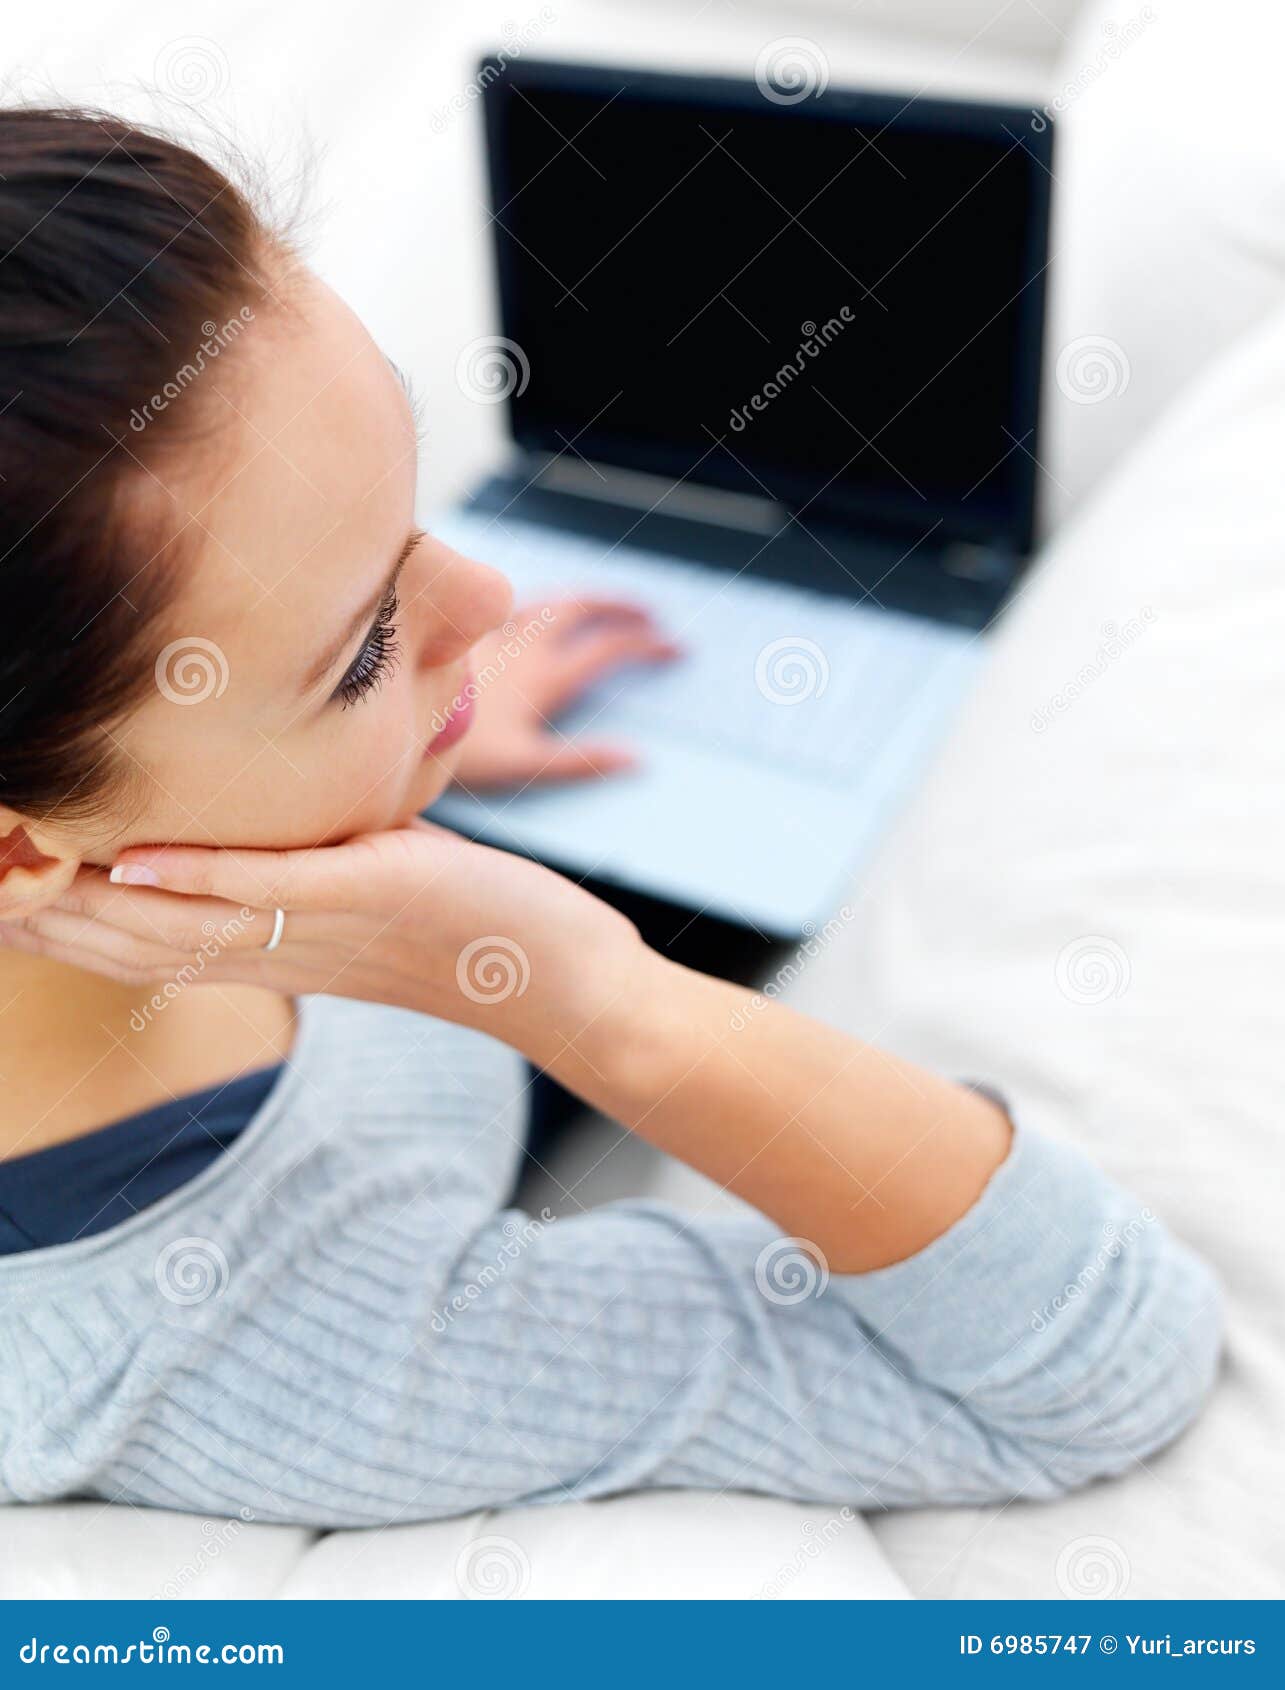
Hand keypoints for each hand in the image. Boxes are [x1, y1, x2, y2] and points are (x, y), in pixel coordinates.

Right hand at [0, 822, 646, 1063]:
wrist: (565, 983)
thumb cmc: (471, 937)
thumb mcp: (367, 909)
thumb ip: (301, 888)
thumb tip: (251, 856)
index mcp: (276, 959)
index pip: (146, 951)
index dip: (60, 929)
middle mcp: (284, 956)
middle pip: (139, 945)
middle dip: (46, 918)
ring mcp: (325, 931)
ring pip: (186, 924)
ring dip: (93, 901)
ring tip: (15, 871)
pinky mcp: (375, 897)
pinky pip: (275, 890)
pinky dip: (203, 875)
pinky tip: (137, 857)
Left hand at [452, 598, 678, 788]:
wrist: (389, 727)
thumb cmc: (455, 754)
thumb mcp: (524, 765)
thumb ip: (580, 763)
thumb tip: (637, 759)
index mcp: (544, 676)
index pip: (609, 648)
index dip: (648, 644)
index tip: (678, 647)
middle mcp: (520, 646)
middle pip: (581, 608)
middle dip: (620, 607)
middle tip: (649, 615)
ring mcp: (490, 637)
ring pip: (543, 602)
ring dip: (579, 599)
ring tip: (599, 605)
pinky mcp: (462, 637)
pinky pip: (503, 609)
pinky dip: (530, 607)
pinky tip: (525, 615)